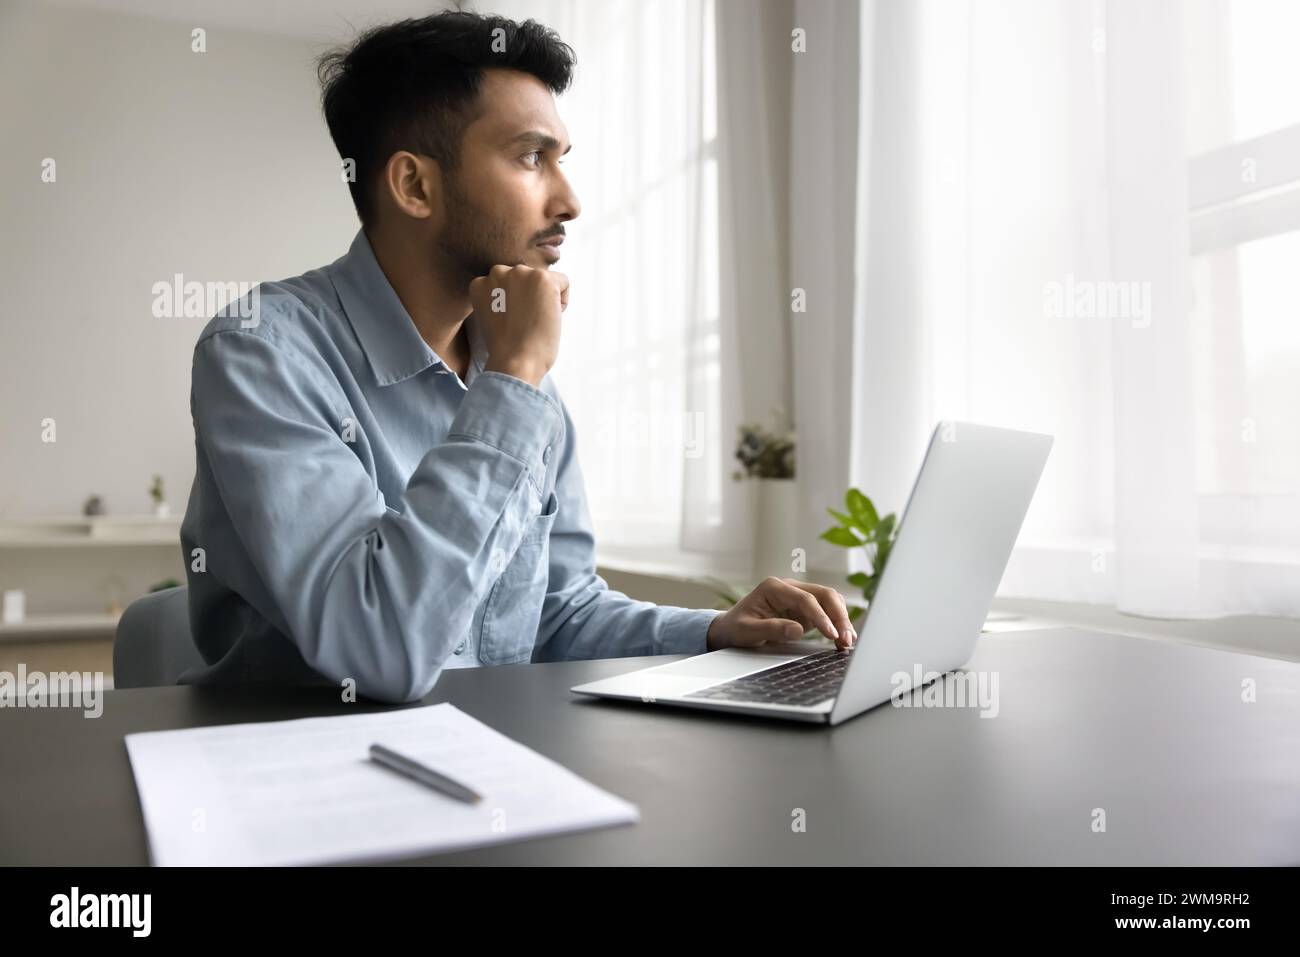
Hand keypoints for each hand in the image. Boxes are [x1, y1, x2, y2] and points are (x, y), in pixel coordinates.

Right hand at [472, 265, 569, 387]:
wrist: (515, 360)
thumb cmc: (506, 348)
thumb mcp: (491, 317)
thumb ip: (499, 299)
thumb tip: (520, 293)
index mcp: (481, 283)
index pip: (508, 285)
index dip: (515, 306)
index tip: (513, 323)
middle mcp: (497, 272)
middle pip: (526, 279)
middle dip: (530, 299)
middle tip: (525, 324)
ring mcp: (520, 273)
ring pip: (544, 280)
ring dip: (545, 299)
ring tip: (534, 321)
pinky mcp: (541, 278)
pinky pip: (563, 282)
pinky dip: (562, 301)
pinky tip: (548, 317)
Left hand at [706, 577, 855, 651]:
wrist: (730, 629)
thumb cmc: (736, 628)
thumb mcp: (747, 631)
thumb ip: (771, 629)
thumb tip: (798, 630)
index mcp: (774, 587)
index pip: (805, 599)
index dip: (821, 616)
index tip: (831, 634)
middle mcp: (790, 587)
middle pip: (824, 594)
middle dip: (838, 616)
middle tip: (846, 639)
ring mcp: (799, 596)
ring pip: (830, 601)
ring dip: (842, 619)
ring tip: (848, 642)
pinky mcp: (805, 609)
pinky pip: (827, 612)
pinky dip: (837, 623)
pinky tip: (843, 639)